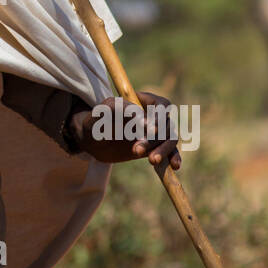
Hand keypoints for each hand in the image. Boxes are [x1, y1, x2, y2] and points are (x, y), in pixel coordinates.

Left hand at [67, 92, 181, 169]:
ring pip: (170, 139)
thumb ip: (119, 109)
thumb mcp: (101, 113)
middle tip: (136, 150)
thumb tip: (143, 120)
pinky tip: (174, 167)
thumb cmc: (96, 122)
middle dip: (154, 138)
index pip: (161, 104)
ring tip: (151, 161)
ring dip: (163, 150)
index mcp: (142, 101)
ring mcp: (156, 132)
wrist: (93, 141)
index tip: (150, 129)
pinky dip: (174, 158)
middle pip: (166, 124)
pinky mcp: (156, 147)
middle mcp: (153, 115)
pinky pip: (171, 152)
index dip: (159, 116)